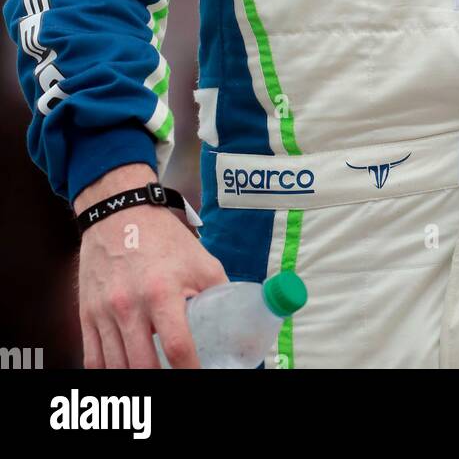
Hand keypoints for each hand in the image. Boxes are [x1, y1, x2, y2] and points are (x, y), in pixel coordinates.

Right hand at [76, 165, 227, 368]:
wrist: (118, 212)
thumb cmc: (162, 237)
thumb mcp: (200, 260)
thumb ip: (219, 293)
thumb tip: (238, 321)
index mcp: (162, 291)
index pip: (177, 347)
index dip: (191, 371)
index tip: (199, 376)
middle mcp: (129, 305)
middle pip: (142, 366)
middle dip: (161, 380)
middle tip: (175, 375)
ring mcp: (104, 312)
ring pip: (116, 367)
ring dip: (135, 378)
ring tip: (153, 373)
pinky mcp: (87, 314)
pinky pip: (92, 358)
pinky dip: (109, 371)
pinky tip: (124, 369)